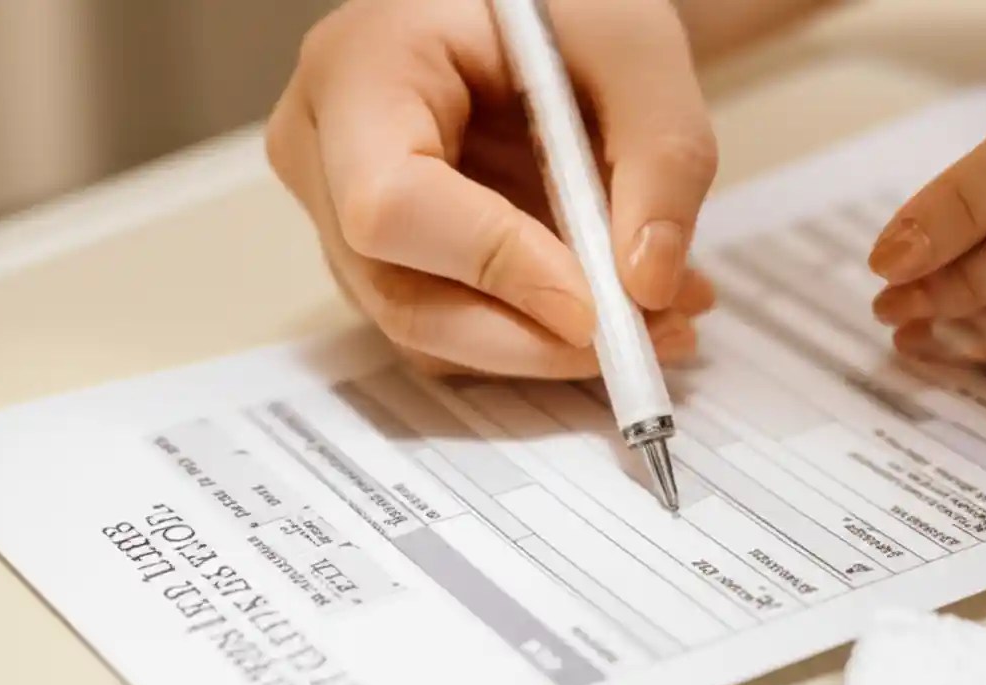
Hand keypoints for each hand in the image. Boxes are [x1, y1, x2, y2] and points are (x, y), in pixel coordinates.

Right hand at [265, 0, 717, 377]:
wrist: (534, 17)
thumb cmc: (567, 11)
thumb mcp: (638, 52)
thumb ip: (663, 157)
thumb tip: (648, 286)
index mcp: (358, 70)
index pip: (392, 202)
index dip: (492, 267)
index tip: (597, 309)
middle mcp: (322, 153)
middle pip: (398, 293)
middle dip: (530, 337)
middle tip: (649, 337)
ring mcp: (341, 217)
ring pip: (427, 329)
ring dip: (546, 348)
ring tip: (660, 318)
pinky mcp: (383, 261)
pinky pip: (450, 332)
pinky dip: (536, 339)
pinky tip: (616, 308)